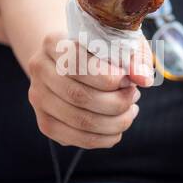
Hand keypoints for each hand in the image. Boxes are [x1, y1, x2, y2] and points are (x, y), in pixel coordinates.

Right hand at [26, 31, 148, 148]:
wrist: (68, 62)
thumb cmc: (99, 49)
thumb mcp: (118, 43)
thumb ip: (134, 56)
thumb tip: (143, 78)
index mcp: (53, 43)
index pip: (78, 63)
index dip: (109, 77)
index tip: (129, 79)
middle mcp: (39, 70)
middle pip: (78, 96)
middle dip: (116, 102)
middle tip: (134, 96)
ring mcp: (39, 98)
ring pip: (80, 121)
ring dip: (115, 121)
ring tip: (130, 110)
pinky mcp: (46, 124)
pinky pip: (78, 139)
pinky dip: (106, 138)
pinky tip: (119, 127)